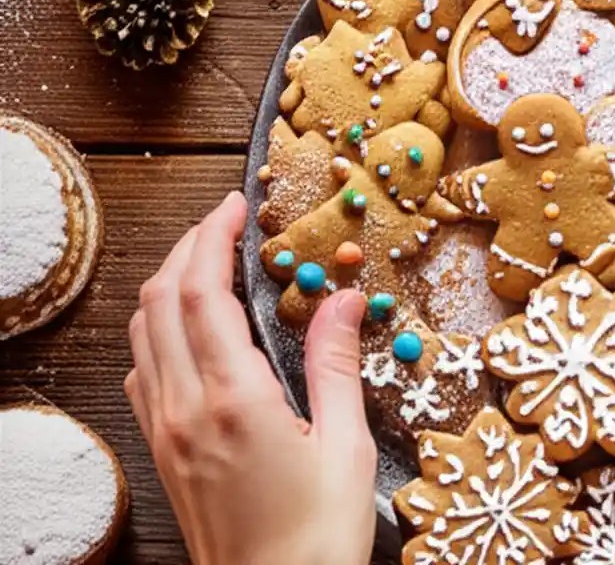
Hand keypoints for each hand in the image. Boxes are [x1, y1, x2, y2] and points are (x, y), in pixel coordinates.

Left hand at [124, 192, 376, 564]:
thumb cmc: (317, 538)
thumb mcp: (346, 446)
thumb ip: (337, 365)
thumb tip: (345, 299)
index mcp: (234, 401)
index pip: (201, 294)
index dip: (213, 238)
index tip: (235, 207)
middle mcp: (185, 411)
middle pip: (160, 302)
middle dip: (187, 248)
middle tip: (225, 223)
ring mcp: (167, 432)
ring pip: (143, 334)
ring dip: (168, 286)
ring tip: (209, 264)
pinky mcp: (165, 452)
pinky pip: (143, 373)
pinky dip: (158, 332)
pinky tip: (191, 333)